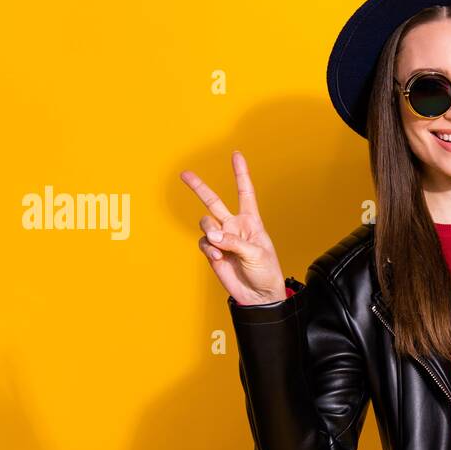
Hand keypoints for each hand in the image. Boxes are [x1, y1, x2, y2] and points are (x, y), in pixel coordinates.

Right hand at [180, 151, 287, 304]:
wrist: (258, 295)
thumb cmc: (266, 272)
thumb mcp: (256, 254)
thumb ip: (234, 242)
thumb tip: (212, 235)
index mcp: (250, 221)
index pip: (245, 192)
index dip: (240, 173)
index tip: (236, 154)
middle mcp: (233, 226)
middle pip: (213, 201)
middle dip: (199, 187)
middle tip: (185, 173)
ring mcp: (222, 238)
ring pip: (205, 223)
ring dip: (210, 232)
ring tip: (220, 248)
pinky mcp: (213, 251)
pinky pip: (203, 242)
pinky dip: (209, 249)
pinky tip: (219, 258)